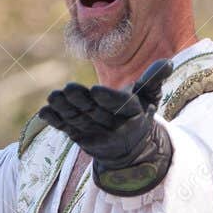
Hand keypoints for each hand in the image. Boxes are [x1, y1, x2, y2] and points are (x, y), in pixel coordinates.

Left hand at [38, 58, 173, 195]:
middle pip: (95, 113)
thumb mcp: (150, 97)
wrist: (129, 148)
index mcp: (132, 116)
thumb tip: (168, 63)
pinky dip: (54, 122)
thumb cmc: (138, 114)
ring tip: (53, 97)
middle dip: (80, 102)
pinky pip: (66, 129)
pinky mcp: (80, 137)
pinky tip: (44, 113)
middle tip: (68, 89)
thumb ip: (153, 80)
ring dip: (64, 110)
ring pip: (78, 121)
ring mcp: (94, 134)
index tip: (95, 89)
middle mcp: (113, 127)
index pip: (120, 106)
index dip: (108, 99)